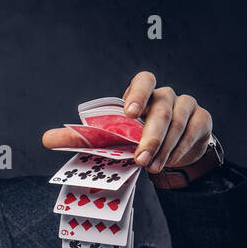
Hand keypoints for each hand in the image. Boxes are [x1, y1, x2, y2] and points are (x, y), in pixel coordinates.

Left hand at [39, 70, 217, 188]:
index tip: (129, 113)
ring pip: (179, 122)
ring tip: (152, 167)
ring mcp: (186, 106)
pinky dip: (182, 148)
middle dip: (151, 136)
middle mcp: (165, 96)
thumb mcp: (109, 139)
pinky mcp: (201, 121)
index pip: (144, 80)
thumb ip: (81, 138)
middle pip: (161, 109)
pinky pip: (194, 131)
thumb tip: (45, 139)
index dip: (138, 93)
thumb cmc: (135, 139)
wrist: (170, 152)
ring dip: (165, 148)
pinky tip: (171, 162)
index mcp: (141, 95)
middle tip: (141, 159)